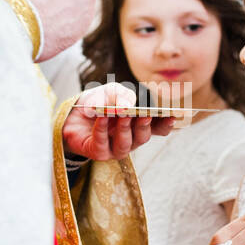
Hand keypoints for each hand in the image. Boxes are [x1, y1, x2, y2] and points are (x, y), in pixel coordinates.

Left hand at [61, 84, 175, 161]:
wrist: (72, 113)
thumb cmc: (98, 102)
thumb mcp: (111, 92)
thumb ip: (121, 95)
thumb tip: (127, 105)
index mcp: (139, 126)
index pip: (157, 129)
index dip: (166, 125)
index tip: (172, 116)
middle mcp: (130, 140)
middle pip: (143, 137)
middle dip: (144, 126)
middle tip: (145, 114)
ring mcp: (114, 149)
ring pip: (125, 144)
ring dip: (125, 129)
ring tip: (123, 115)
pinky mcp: (98, 153)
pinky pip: (102, 143)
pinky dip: (102, 129)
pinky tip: (102, 117)